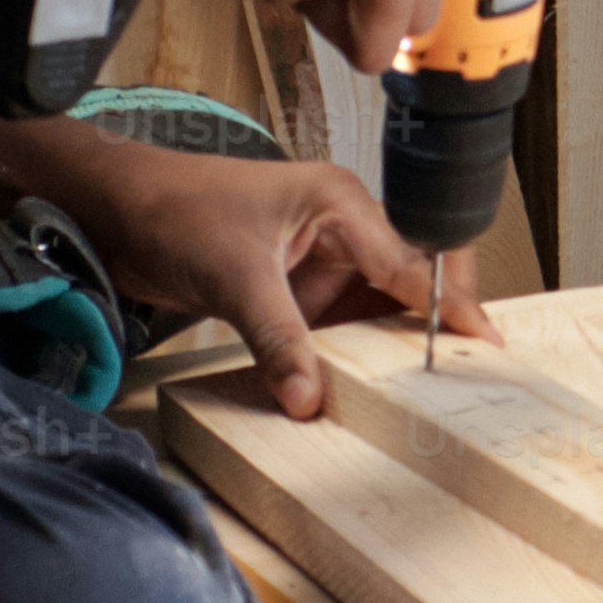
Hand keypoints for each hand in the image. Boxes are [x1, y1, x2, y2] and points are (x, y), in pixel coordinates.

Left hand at [19, 127, 448, 419]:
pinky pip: (340, 328)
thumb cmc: (175, 211)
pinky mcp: (298, 290)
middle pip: (411, 285)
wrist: (116, 213)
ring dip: (394, 350)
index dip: (451, 308)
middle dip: (436, 328)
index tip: (485, 347)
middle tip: (470, 377)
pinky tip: (367, 391)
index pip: (413, 263)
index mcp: (341, 204)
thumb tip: (307, 398)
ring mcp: (321, 262)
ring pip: (378, 311)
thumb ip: (277, 338)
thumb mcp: (234, 277)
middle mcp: (342, 230)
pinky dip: (352, 358)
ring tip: (429, 394)